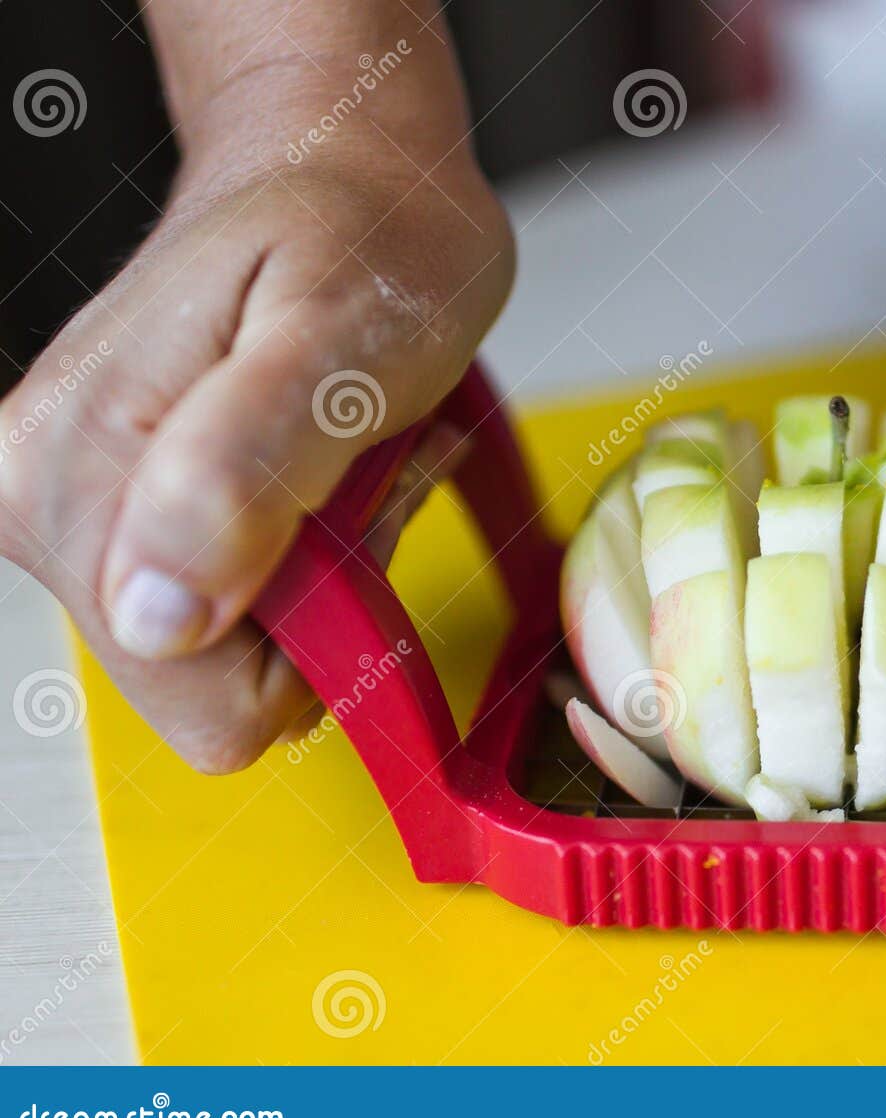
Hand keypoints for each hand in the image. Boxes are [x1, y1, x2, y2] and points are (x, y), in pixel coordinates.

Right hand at [0, 150, 511, 770]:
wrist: (338, 167)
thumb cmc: (358, 235)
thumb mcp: (339, 343)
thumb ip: (244, 474)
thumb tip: (160, 614)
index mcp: (74, 479)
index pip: (201, 695)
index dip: (312, 634)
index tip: (346, 514)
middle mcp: (42, 502)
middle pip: (206, 677)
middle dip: (312, 600)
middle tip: (349, 472)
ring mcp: (72, 506)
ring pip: (223, 645)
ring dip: (311, 569)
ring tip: (335, 452)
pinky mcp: (117, 506)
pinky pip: (226, 598)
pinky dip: (296, 549)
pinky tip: (315, 462)